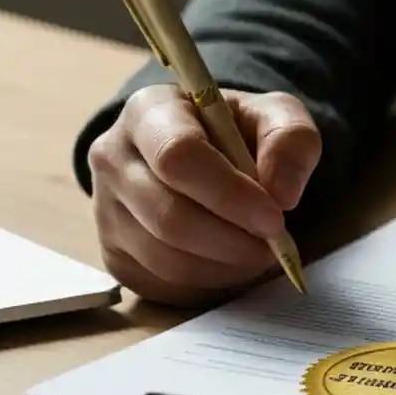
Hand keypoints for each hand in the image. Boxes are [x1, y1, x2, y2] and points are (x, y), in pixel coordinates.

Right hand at [88, 84, 320, 305]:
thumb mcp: (274, 116)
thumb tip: (282, 193)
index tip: (274, 217)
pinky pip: (162, 283)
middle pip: (169, 217)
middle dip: (231, 240)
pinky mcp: (114, 254)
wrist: (202, 157)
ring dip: (224, 266)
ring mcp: (105, 210)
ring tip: (258, 252)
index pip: (177, 156)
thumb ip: (290, 139)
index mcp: (148, 111)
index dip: (229, 194)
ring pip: (166, 259)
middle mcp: (113, 158)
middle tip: (273, 246)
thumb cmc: (235, 133)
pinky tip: (230, 263)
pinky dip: (207, 283)